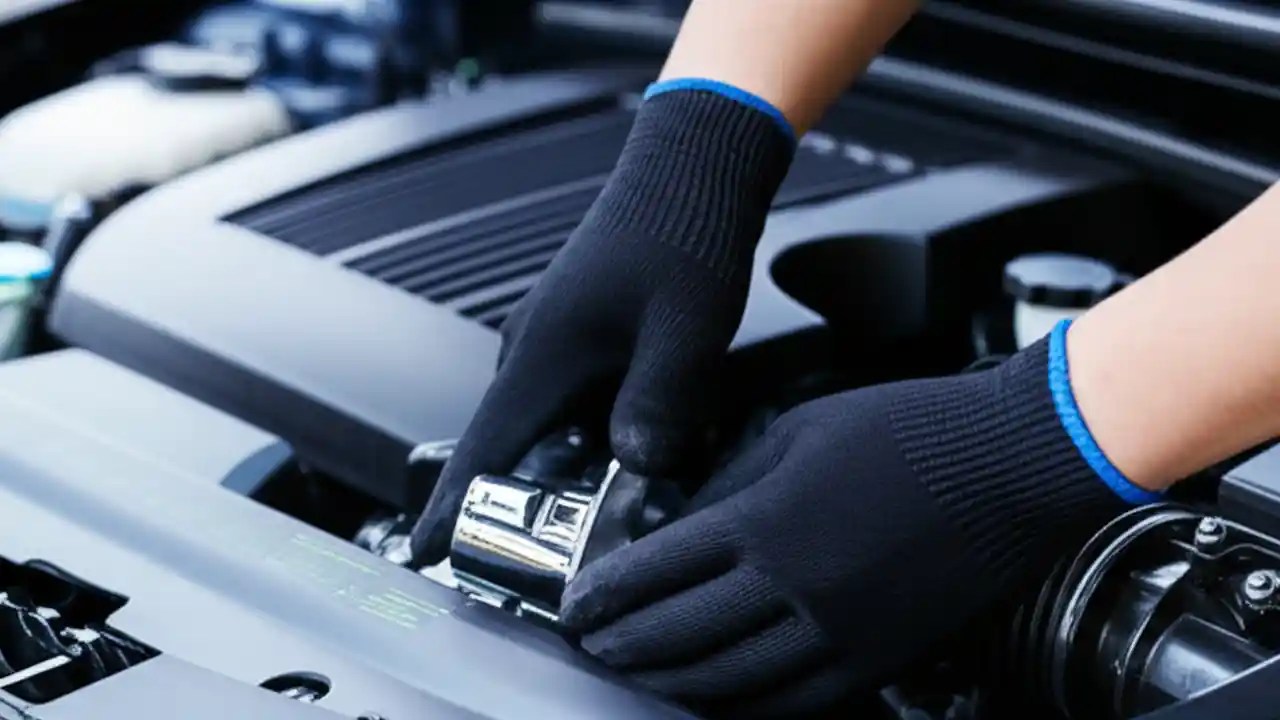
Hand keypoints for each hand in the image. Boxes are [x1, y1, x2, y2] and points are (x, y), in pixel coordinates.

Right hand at [409, 88, 793, 563]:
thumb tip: (639, 467)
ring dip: (582, 464)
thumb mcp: (685, 328)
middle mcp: (533, 354)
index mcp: (541, 357)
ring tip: (629, 495)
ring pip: (553, 428)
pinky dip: (601, 430)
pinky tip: (651, 436)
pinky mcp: (579, 336)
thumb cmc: (680, 235)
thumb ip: (659, 401)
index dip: (453, 508)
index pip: (481, 450)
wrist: (689, 170)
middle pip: (517, 451)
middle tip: (578, 545)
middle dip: (537, 504)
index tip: (425, 554)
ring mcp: (554, 343)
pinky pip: (576, 401)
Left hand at [561, 338, 1127, 717]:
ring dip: (670, 679)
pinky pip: (795, 700)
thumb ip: (733, 484)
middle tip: (591, 645)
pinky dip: (741, 704)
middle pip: (681, 634)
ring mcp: (840, 631)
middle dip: (624, 643)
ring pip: (731, 679)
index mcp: (766, 517)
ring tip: (637, 672)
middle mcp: (795, 584)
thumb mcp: (798, 431)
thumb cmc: (909, 429)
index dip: (606, 594)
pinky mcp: (880, 658)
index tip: (574, 606)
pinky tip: (715, 696)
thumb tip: (684, 529)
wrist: (1011, 463)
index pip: (658, 570)